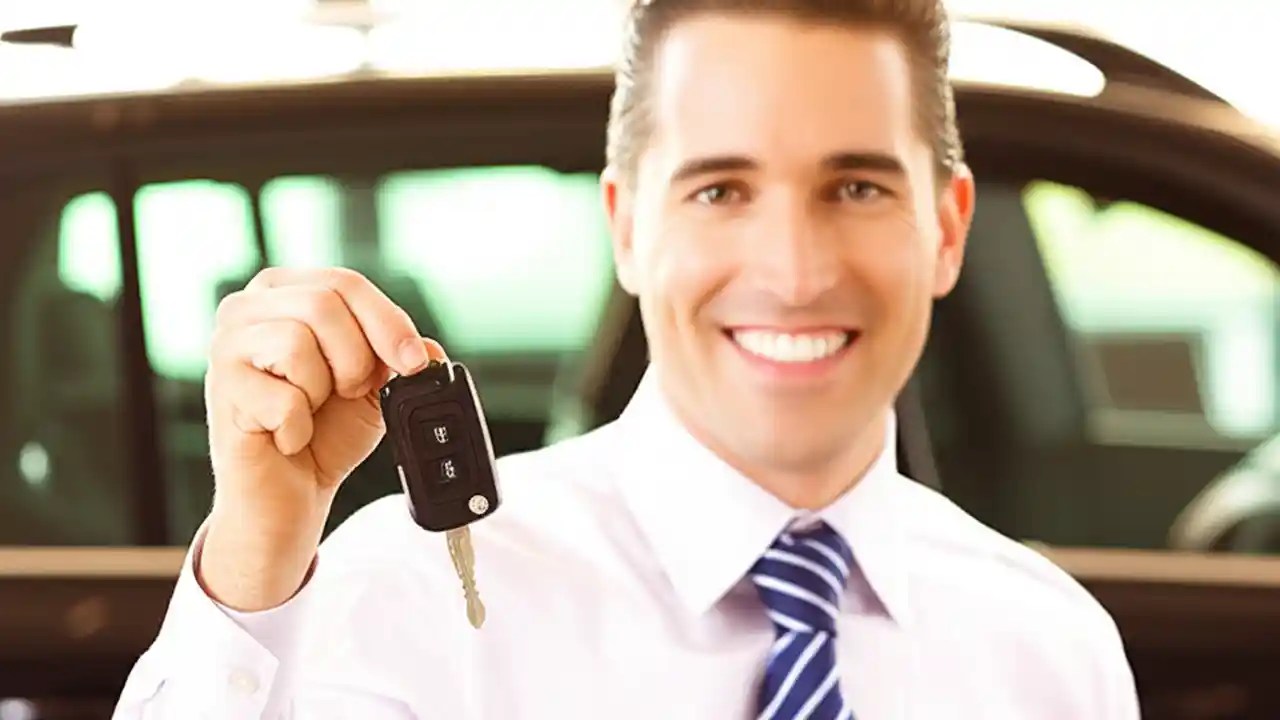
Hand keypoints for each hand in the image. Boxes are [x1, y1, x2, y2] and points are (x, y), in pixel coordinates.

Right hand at [198, 267, 444, 610]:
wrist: (291, 493)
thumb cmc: (324, 432)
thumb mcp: (375, 385)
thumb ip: (399, 356)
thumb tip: (427, 348)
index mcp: (285, 292)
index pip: (345, 283)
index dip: (388, 322)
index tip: (413, 361)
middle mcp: (247, 307)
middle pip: (323, 303)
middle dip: (355, 358)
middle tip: (350, 392)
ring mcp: (226, 345)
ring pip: (298, 342)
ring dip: (322, 391)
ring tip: (310, 409)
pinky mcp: (221, 388)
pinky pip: (284, 397)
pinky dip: (299, 427)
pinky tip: (287, 436)